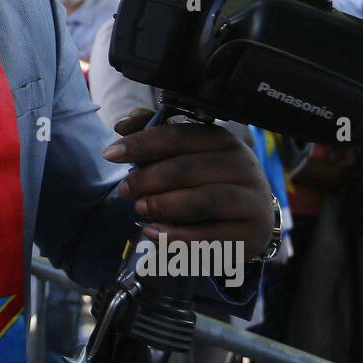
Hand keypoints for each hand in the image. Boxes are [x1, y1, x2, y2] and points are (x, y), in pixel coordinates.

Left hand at [106, 108, 273, 256]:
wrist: (251, 221)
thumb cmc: (208, 183)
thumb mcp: (186, 157)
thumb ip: (154, 137)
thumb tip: (122, 126)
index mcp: (222, 141)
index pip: (178, 136)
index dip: (142, 143)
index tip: (111, 154)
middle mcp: (242, 165)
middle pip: (187, 168)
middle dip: (148, 178)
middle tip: (124, 190)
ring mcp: (251, 200)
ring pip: (202, 200)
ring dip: (163, 205)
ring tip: (139, 209)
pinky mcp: (251, 233)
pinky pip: (211, 236)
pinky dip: (177, 236)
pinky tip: (153, 233)